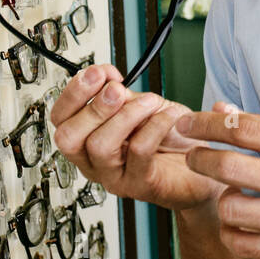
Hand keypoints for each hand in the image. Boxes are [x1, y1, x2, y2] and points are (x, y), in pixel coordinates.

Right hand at [48, 64, 222, 212]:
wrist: (200, 165)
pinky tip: (170, 114)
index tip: (97, 73)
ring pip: (100, 145)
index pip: (60, 118)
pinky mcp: (140, 185)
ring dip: (126, 115)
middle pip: (68, 137)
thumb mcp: (139, 106)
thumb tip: (102, 75)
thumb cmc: (168, 136)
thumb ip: (117, 93)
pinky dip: (155, 125)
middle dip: (92, 106)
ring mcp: (115, 177)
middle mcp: (95, 161)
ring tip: (149, 101)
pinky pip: (139, 151)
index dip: (73, 92)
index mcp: (88, 139)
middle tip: (117, 90)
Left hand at [178, 104, 259, 258]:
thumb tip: (223, 111)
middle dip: (199, 158)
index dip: (207, 124)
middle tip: (194, 156)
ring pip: (229, 207)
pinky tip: (242, 221)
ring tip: (234, 194)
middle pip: (228, 167)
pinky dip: (232, 231)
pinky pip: (240, 243)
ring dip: (222, 198)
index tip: (188, 124)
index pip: (245, 129)